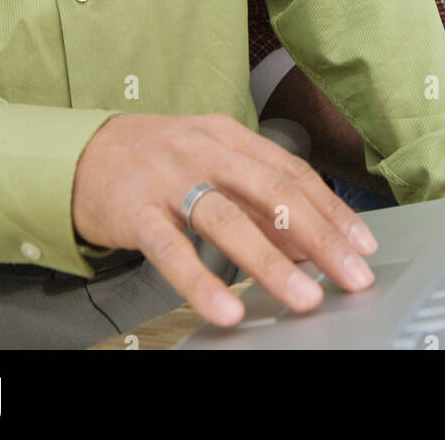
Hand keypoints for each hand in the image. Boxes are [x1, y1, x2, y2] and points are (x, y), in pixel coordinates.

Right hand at [71, 113, 378, 327]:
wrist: (81, 153)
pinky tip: (226, 309)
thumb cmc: (156, 161)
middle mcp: (204, 149)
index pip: (292, 172)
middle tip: (353, 274)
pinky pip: (172, 251)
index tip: (363, 245)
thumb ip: (255, 198)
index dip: (331, 210)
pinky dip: (201, 281)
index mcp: (228, 135)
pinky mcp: (135, 210)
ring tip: (304, 297)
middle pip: (272, 191)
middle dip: (320, 236)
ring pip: (228, 219)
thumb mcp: (209, 163)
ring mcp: (169, 178)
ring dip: (271, 262)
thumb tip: (308, 241)